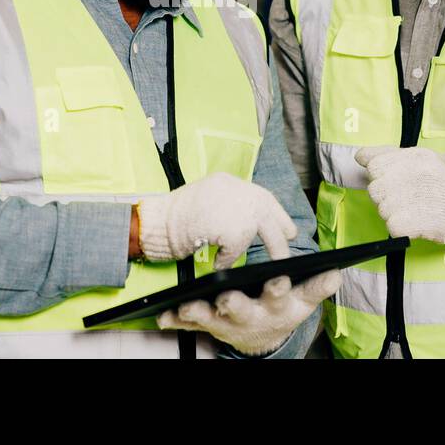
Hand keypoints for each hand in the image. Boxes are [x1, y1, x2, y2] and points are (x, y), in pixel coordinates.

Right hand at [136, 172, 295, 268]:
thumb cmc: (172, 218)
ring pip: (260, 228)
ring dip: (266, 246)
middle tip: (288, 246)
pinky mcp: (230, 226)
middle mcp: (233, 189)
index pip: (260, 195)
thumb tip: (249, 222)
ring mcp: (233, 205)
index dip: (275, 213)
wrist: (155, 222)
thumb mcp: (205, 201)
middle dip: (280, 230)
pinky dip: (229, 257)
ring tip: (265, 261)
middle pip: (267, 208)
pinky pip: (237, 247)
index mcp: (227, 182)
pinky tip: (217, 261)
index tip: (287, 228)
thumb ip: (226, 206)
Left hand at [157, 270, 339, 355]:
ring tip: (187, 305)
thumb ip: (317, 287)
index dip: (278, 288)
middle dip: (233, 303)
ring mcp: (226, 321)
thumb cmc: (283, 309)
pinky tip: (163, 316)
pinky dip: (176, 320)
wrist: (264, 335)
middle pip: (241, 309)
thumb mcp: (303, 301)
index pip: (278, 294)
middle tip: (227, 296)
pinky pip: (188, 324)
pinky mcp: (208, 324)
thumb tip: (336, 272)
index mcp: (274, 305)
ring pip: (210, 317)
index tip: (278, 279)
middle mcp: (249, 314)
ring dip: (198, 312)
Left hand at [355, 146, 444, 242]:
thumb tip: (360, 156)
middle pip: (374, 189)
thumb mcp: (426, 158)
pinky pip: (391, 226)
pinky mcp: (414, 223)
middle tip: (407, 198)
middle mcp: (411, 175)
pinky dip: (401, 228)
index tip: (391, 179)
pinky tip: (416, 221)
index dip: (379, 174)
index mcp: (413, 157)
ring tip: (416, 209)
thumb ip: (392, 155)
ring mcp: (412, 200)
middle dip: (386, 196)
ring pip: (381, 209)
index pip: (372, 164)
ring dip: (394, 213)